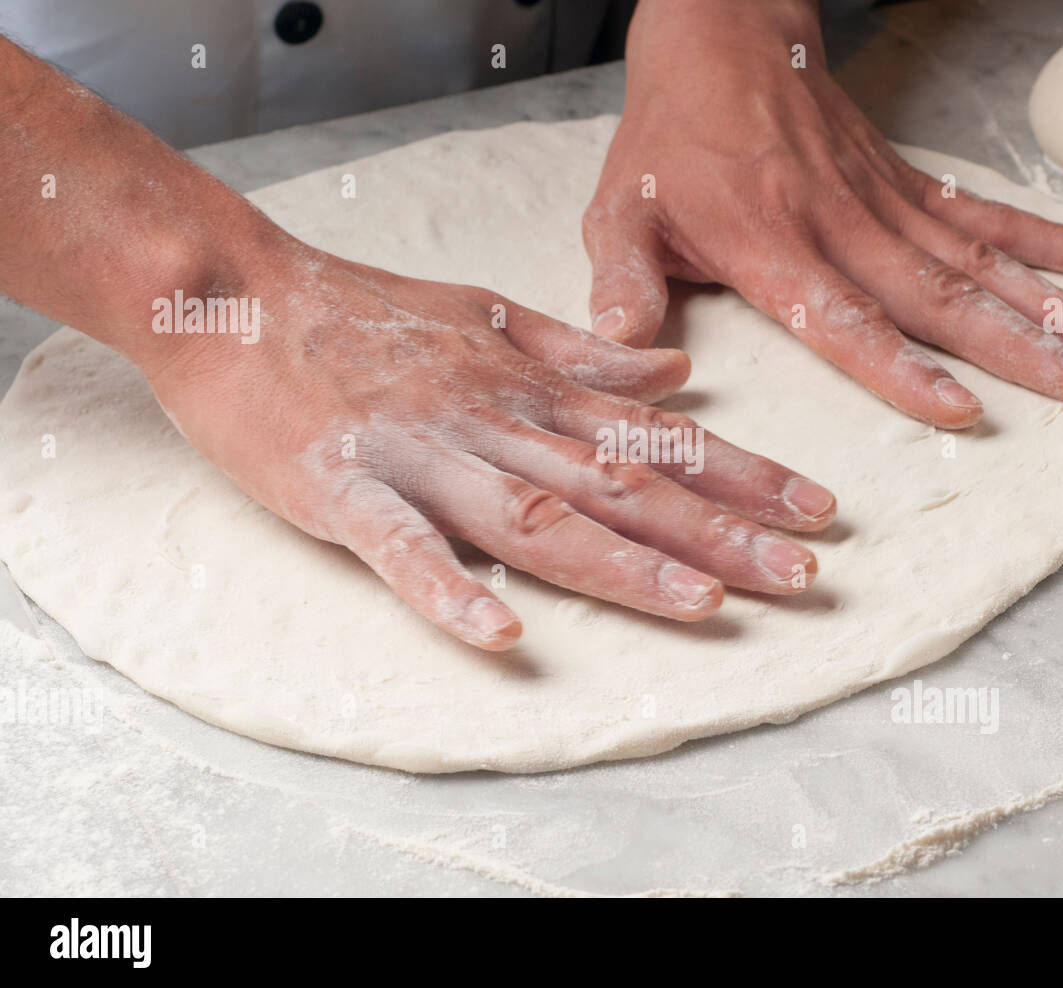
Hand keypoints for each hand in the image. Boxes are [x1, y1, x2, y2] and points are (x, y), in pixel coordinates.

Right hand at [144, 251, 835, 650]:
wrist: (235, 296)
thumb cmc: (365, 311)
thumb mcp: (491, 318)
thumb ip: (584, 358)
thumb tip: (676, 377)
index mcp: (528, 389)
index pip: (655, 438)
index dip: (741, 474)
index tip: (817, 509)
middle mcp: (494, 423)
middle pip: (621, 483)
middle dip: (718, 530)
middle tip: (804, 573)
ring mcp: (422, 456)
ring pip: (535, 514)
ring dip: (622, 562)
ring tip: (703, 604)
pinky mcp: (345, 489)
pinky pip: (402, 547)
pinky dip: (450, 589)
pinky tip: (502, 635)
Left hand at [583, 0, 1062, 428]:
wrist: (719, 37)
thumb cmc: (667, 142)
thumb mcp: (621, 214)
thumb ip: (624, 285)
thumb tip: (624, 354)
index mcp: (767, 243)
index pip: (840, 316)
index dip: (898, 366)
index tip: (958, 409)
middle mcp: (836, 225)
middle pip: (936, 295)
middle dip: (1015, 348)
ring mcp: (879, 201)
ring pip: (975, 259)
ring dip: (1046, 304)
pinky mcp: (903, 182)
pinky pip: (981, 213)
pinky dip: (1044, 240)